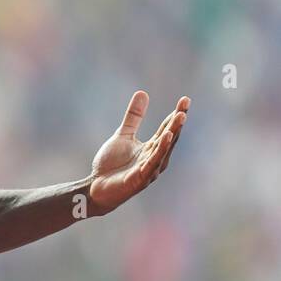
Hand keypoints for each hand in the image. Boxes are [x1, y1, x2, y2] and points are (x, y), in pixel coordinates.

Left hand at [87, 91, 189, 214]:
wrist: (96, 187)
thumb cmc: (111, 165)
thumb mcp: (123, 135)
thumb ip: (134, 117)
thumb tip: (142, 93)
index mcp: (153, 149)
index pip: (168, 129)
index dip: (176, 115)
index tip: (185, 99)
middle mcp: (156, 159)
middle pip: (170, 137)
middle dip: (178, 121)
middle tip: (185, 105)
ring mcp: (150, 169)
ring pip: (164, 149)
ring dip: (172, 133)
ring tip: (180, 117)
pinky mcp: (140, 178)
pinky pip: (152, 162)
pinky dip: (160, 150)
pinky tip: (167, 137)